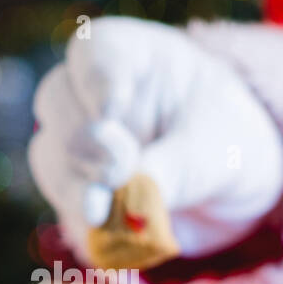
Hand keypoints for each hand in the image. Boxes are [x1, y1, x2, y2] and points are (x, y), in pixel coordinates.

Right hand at [28, 16, 282, 259]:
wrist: (232, 188)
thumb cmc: (228, 143)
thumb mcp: (217, 148)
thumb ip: (174, 166)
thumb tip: (126, 194)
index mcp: (132, 57)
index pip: (94, 51)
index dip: (94, 80)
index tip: (110, 111)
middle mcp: (93, 94)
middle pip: (56, 101)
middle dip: (83, 140)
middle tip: (119, 170)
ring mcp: (78, 142)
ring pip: (50, 154)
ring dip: (74, 185)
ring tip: (106, 213)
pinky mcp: (77, 191)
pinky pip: (62, 203)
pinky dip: (84, 221)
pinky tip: (112, 232)